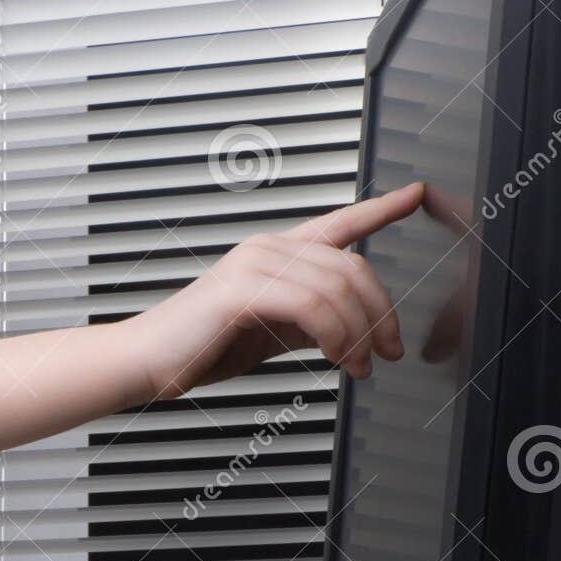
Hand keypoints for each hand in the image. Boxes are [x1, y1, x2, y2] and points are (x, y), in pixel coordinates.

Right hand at [128, 181, 425, 400]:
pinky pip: (313, 307)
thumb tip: (348, 331)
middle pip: (352, 267)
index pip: (337, 222)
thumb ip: (307, 322)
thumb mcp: (267, 333)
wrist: (144, 363)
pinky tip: (337, 358)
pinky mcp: (242, 290)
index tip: (416, 194)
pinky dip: (336, 336)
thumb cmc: (194, 347)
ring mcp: (254, 265)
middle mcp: (266, 249)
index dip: (381, 207)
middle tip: (387, 350)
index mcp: (272, 253)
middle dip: (381, 313)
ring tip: (360, 365)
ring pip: (338, 288)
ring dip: (360, 334)